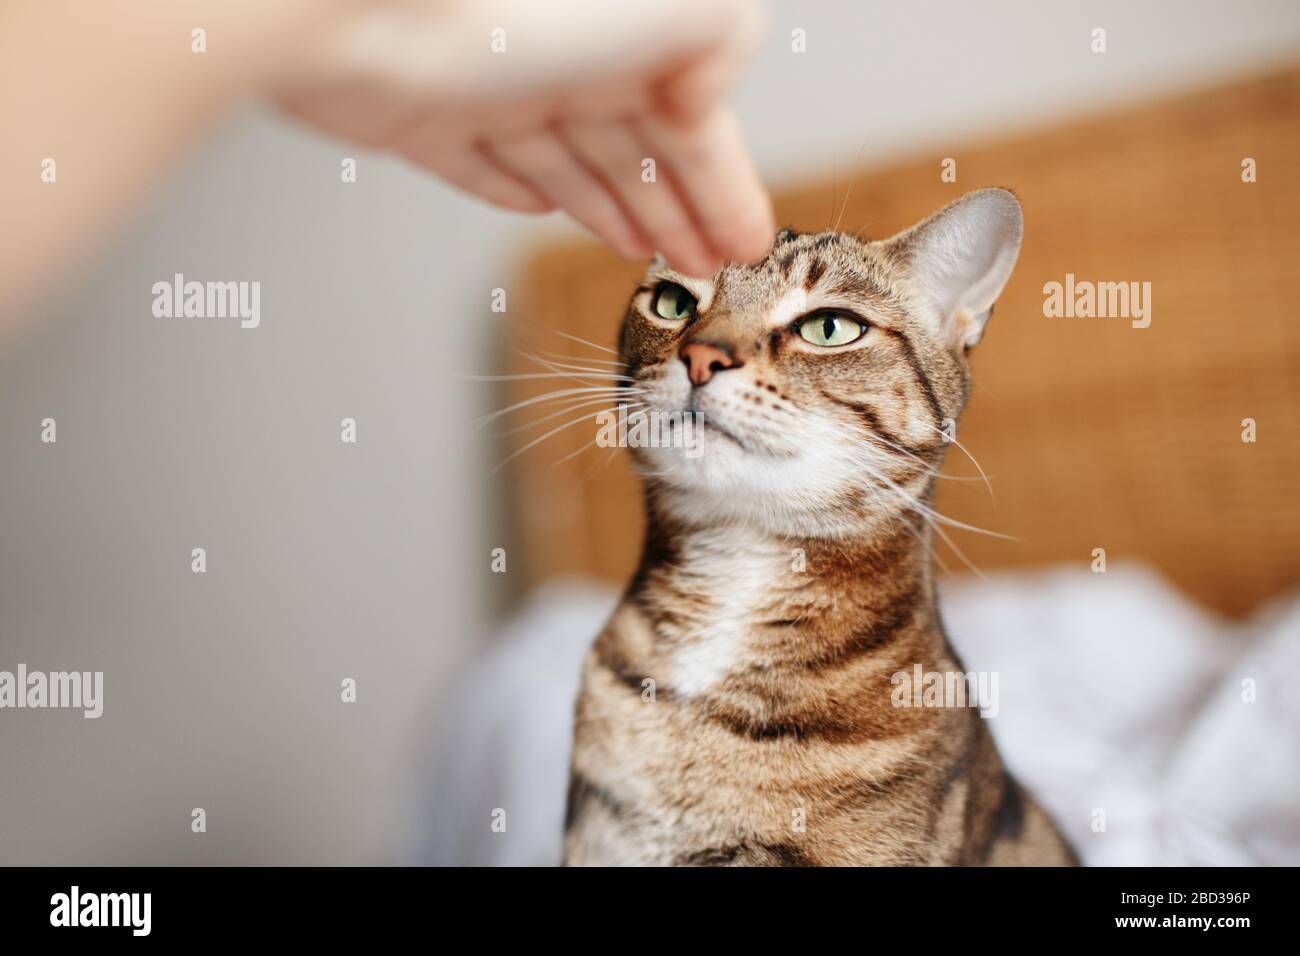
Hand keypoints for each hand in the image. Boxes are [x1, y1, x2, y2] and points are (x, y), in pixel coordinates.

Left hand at [277, 0, 773, 275]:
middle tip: (705, 265)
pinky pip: (476, 162)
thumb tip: (717, 85)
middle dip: (676, 211)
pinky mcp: (417, 113)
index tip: (745, 241)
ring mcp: (487, 83)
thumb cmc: (499, 1)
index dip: (724, 188)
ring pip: (565, 161)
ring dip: (610, 210)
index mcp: (623, 33)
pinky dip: (511, 188)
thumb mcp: (665, 5)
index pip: (692, 127)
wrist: (347, 6)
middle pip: (632, 149)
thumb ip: (717, 34)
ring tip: (645, 255)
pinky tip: (537, 211)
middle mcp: (560, 52)